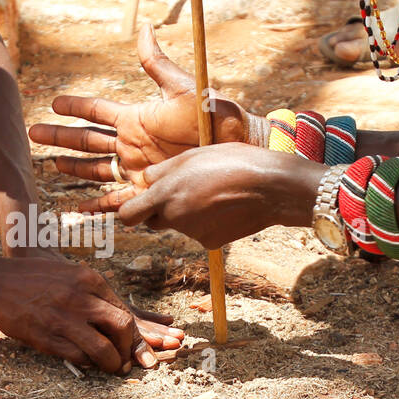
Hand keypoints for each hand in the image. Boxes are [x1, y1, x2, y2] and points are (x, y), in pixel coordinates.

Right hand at [0, 254, 183, 373]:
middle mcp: (80, 298)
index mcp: (88, 279)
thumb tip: (114, 318)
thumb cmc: (30, 278)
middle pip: (123, 328)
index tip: (135, 345)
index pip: (124, 310)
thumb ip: (92, 292)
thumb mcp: (68, 274)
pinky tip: (88, 363)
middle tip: (126, 358)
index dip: (134, 333)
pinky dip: (89, 364)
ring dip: (113, 364)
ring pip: (104, 349)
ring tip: (112, 368)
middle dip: (129, 348)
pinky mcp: (47, 338)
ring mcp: (63, 319)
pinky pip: (79, 358)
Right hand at [29, 23, 252, 195]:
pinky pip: (117, 200)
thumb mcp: (183, 88)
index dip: (74, 107)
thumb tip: (144, 28)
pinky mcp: (148, 189)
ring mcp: (138, 167)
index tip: (53, 103)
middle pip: (87, 140)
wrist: (237, 147)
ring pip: (96, 168)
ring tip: (51, 167)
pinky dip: (97, 206)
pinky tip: (79, 209)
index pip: (97, 110)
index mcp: (137, 118)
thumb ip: (157, 64)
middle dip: (60, 137)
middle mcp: (132, 143)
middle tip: (33, 133)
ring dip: (73, 168)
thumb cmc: (215, 116)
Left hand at [115, 143, 324, 248]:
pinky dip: (208, 224)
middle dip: (160, 211)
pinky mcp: (210, 243)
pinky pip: (200, 233)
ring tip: (214, 193)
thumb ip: (162, 171)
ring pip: (180, 225)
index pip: (128, 215)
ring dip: (188, 214)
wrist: (270, 187)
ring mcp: (192, 233)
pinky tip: (225, 208)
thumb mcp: (192, 155)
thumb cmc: (232, 162)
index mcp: (165, 194)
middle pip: (153, 221)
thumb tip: (144, 180)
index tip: (137, 206)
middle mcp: (174, 217)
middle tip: (184, 193)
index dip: (130, 211)